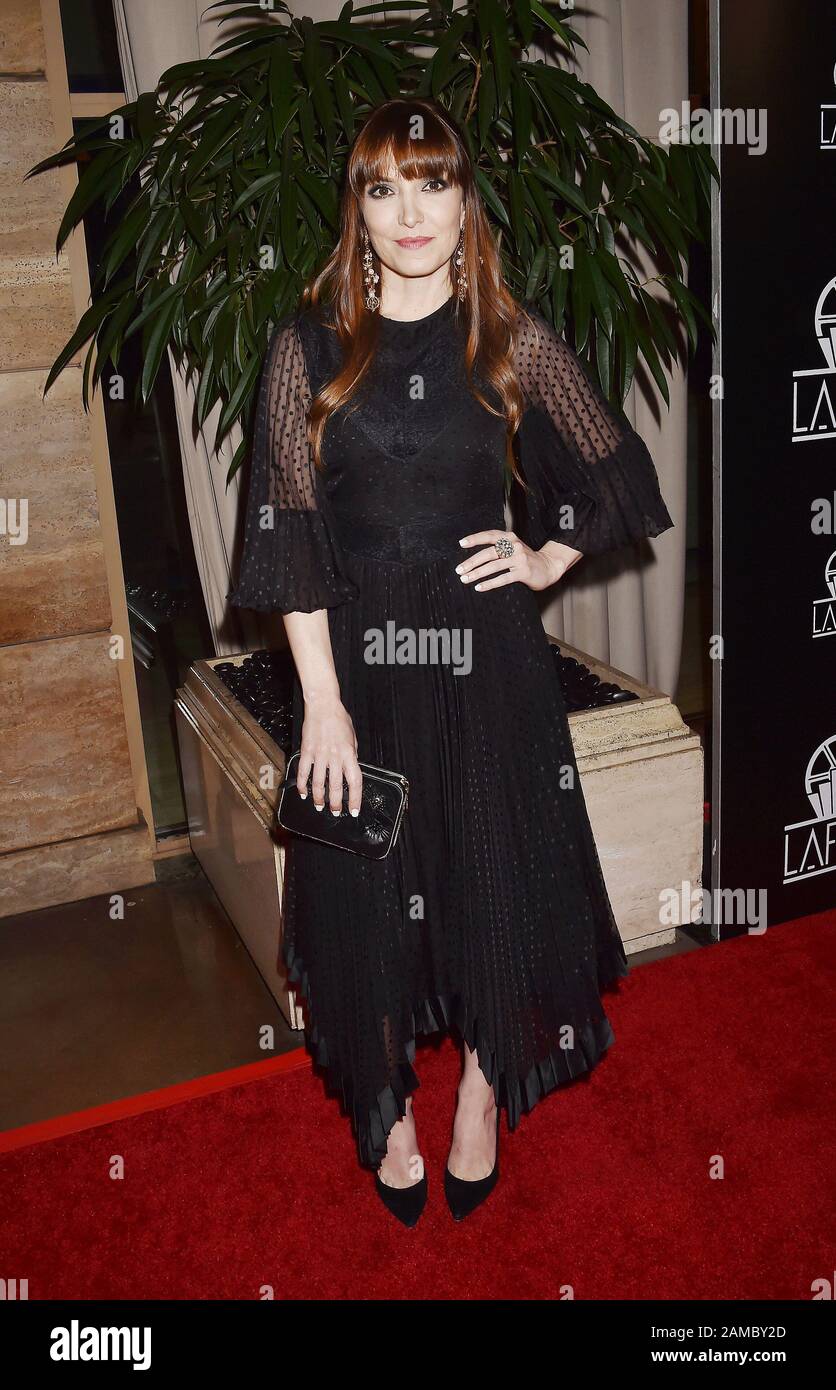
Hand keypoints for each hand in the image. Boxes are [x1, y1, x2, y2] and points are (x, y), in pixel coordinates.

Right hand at [298, 696, 362, 815]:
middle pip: (335, 786)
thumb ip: (351, 754)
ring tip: (319, 806)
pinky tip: (303, 793)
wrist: (323, 705)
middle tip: (334, 812)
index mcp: (349, 753)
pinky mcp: (306, 751)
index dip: (355, 798)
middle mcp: (334, 756)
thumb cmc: (339, 719)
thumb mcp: (353, 737)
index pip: (355, 781)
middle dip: (335, 803)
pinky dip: (302, 785)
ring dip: (319, 798)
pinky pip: (303, 772)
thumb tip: (349, 769)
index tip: (354, 810)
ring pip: (318, 783)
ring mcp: (319, 754)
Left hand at [455, 530, 581, 592]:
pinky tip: (479, 587)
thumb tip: (473, 555)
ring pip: (494, 566)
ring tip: (465, 579)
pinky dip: (489, 584)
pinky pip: (503, 578)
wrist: (548, 567)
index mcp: (509, 537)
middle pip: (489, 553)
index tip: (461, 544)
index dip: (475, 539)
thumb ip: (498, 546)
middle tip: (459, 570)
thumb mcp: (512, 547)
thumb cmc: (524, 559)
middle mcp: (514, 546)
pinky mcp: (524, 572)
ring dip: (477, 573)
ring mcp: (520, 559)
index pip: (489, 535)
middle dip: (471, 562)